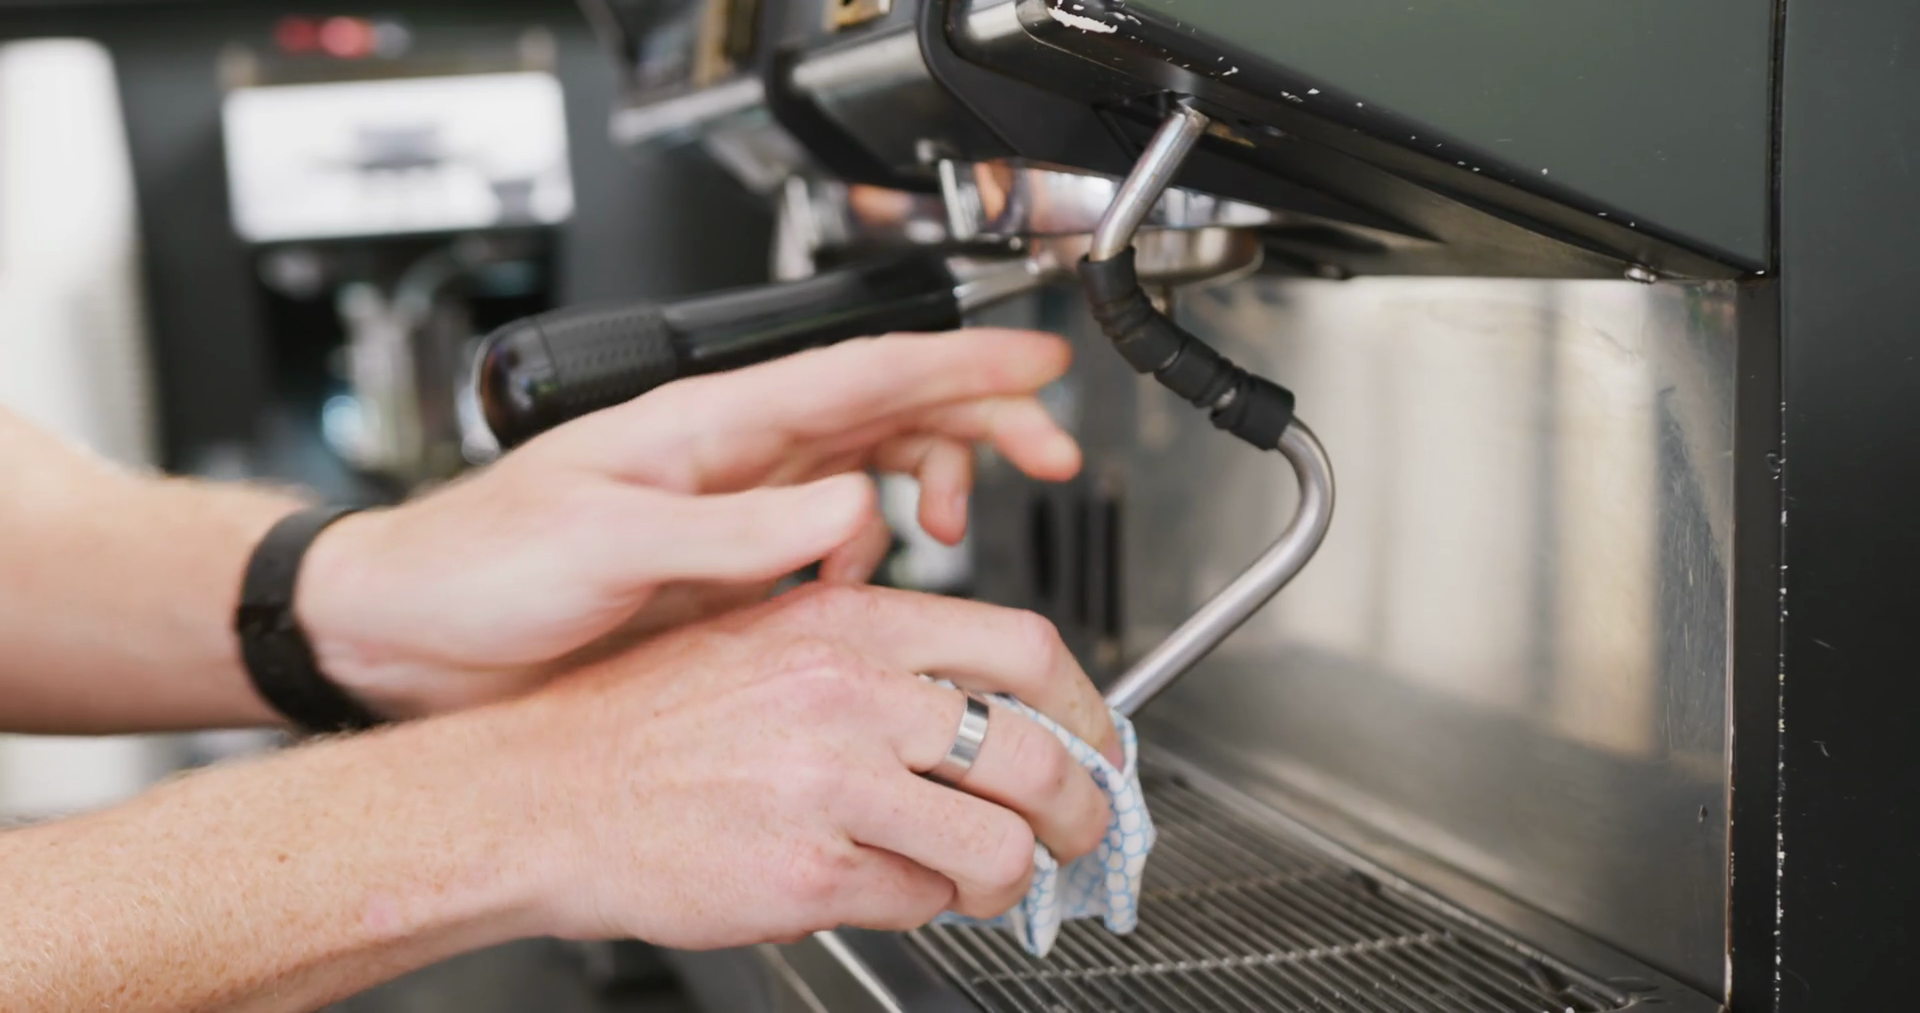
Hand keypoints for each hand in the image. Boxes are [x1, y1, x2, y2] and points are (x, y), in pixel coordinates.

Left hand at [295, 329, 1082, 718]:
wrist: (408, 635)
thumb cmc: (477, 569)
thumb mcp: (605, 544)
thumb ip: (733, 531)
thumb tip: (851, 510)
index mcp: (708, 427)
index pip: (861, 372)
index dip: (962, 365)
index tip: (1040, 362)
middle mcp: (730, 456)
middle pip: (886, 412)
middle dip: (979, 422)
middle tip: (1049, 454)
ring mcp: (731, 508)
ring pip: (868, 470)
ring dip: (928, 489)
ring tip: (949, 535)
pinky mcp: (723, 566)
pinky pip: (829, 540)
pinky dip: (869, 556)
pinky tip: (857, 590)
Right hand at [496, 584, 1118, 947]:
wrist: (538, 791)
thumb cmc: (645, 720)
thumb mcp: (768, 640)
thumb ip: (879, 659)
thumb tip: (989, 703)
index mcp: (848, 622)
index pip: (1025, 647)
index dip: (1088, 706)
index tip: (1098, 741)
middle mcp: (849, 695)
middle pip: (1036, 755)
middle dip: (1081, 811)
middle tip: (1078, 832)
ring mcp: (830, 788)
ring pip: (996, 848)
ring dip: (1012, 876)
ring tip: (989, 879)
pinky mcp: (806, 875)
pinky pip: (920, 904)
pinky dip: (922, 906)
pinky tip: (887, 887)